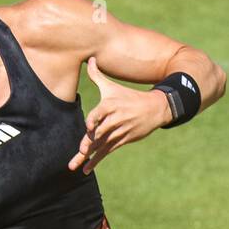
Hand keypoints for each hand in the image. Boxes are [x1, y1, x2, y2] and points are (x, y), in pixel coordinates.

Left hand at [67, 57, 171, 174]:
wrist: (154, 108)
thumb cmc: (129, 96)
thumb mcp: (113, 86)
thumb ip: (97, 75)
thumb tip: (89, 59)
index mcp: (110, 106)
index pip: (101, 113)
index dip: (94, 120)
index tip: (88, 126)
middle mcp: (115, 120)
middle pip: (100, 132)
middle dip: (90, 142)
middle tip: (81, 151)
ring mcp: (119, 132)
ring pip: (101, 145)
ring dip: (89, 156)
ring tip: (74, 166)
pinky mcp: (122, 141)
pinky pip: (107, 152)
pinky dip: (96, 161)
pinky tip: (86, 169)